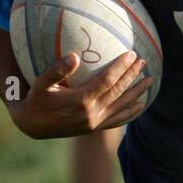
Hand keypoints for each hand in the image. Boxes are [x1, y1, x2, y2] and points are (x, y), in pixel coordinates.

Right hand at [9, 50, 151, 138]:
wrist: (32, 125)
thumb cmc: (36, 100)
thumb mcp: (41, 84)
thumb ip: (56, 70)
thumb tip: (74, 57)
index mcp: (81, 100)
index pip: (108, 80)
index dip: (121, 67)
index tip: (131, 54)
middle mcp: (91, 113)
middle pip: (119, 91)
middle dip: (133, 75)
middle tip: (144, 62)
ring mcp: (94, 122)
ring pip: (122, 106)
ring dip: (137, 93)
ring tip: (150, 81)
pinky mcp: (94, 128)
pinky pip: (117, 120)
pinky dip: (130, 113)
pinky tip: (140, 106)